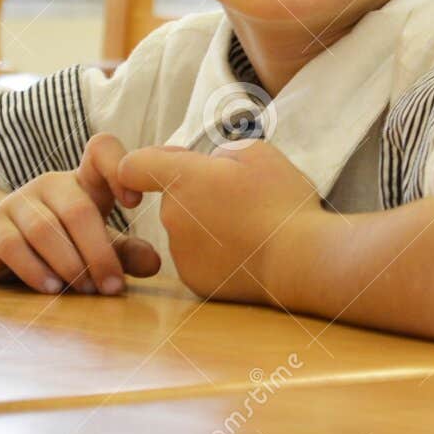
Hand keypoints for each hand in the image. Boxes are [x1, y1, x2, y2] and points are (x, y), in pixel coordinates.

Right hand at [0, 156, 160, 293]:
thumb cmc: (59, 240)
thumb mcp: (95, 242)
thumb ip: (124, 251)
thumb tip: (154, 262)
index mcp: (83, 180)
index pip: (101, 150)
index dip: (119, 168)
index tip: (135, 203)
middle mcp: (51, 185)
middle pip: (79, 210)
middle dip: (99, 253)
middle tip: (112, 287)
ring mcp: (18, 202)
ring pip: (45, 230)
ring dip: (70, 265)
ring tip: (85, 290)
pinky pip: (13, 246)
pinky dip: (35, 270)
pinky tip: (53, 289)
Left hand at [94, 136, 326, 304]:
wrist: (300, 260)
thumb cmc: (281, 201)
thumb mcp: (258, 153)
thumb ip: (223, 152)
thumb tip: (211, 165)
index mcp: (182, 179)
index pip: (133, 166)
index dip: (144, 164)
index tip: (162, 170)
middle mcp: (171, 217)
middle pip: (172, 199)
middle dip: (198, 195)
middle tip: (241, 198)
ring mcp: (181, 253)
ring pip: (187, 230)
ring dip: (209, 226)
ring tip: (251, 228)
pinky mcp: (194, 281)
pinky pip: (198, 259)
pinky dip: (217, 255)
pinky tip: (248, 252)